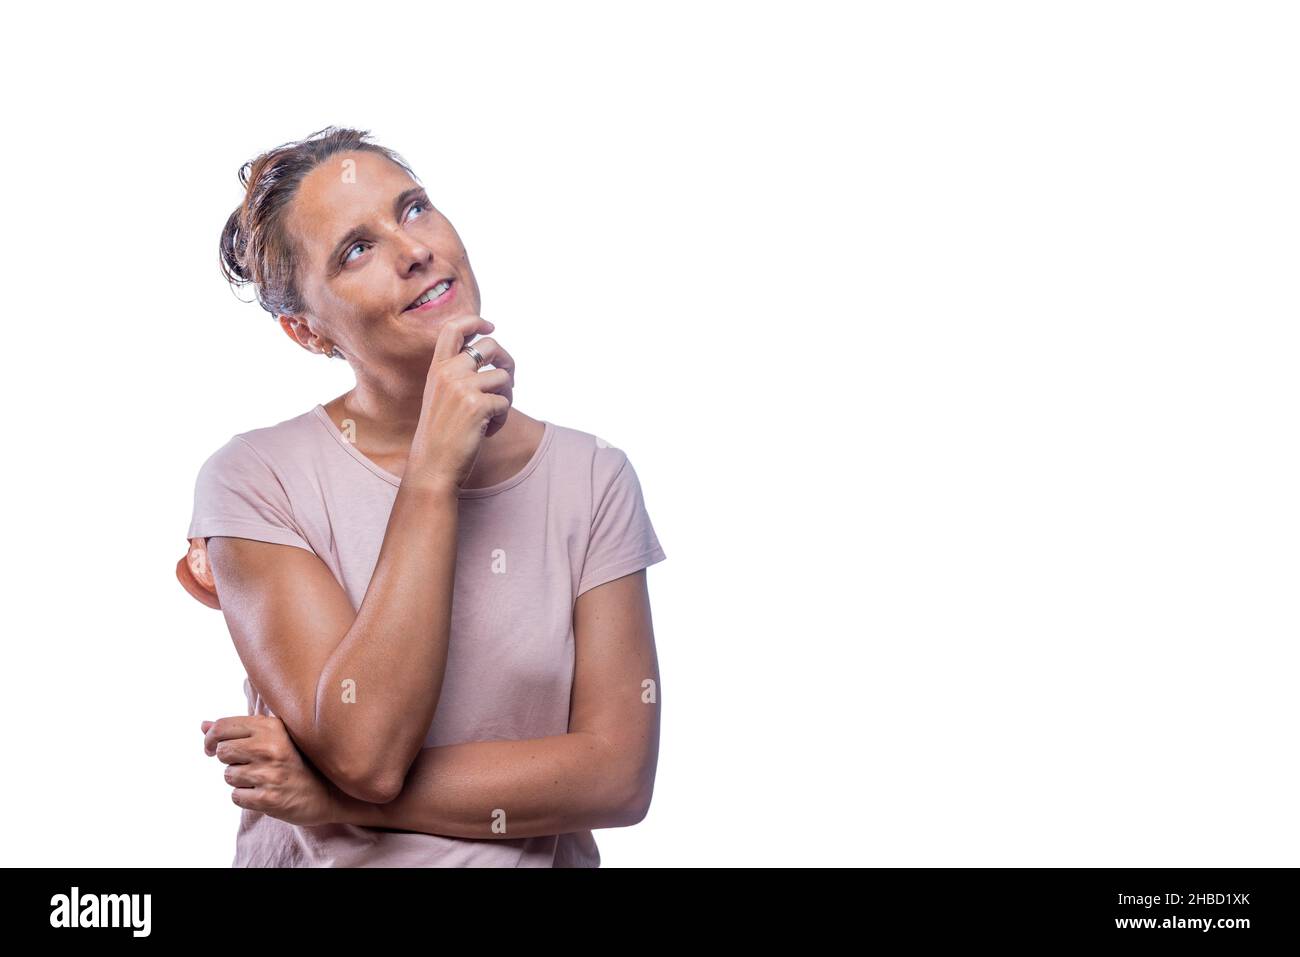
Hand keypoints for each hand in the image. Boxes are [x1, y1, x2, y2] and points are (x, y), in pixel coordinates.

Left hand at [201, 715, 337, 826]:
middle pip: (223, 752)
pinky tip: (264, 792)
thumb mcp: (273, 738)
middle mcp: (270, 748)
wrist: (326, 793)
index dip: (211, 738)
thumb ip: (237, 730)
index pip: (223, 726)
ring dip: (240, 780)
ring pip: (228, 776)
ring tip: (262, 779)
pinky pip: (236, 797)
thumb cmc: (295, 761)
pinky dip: (246, 797)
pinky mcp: (267, 798)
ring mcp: (269, 774)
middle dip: (230, 760)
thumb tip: (203, 725)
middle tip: (247, 764)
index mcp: (272, 727)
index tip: (211, 748)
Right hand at [408, 314, 515, 490]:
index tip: (490, 326)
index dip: (475, 321)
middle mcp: (448, 372)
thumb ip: (458, 374)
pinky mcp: (478, 405)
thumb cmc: (441, 434)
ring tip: (491, 416)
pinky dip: (502, 418)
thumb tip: (492, 356)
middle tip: (510, 379)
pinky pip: (506, 403)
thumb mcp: (441, 396)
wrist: (433, 465)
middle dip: (507, 361)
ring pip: (504, 377)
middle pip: (491, 346)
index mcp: (437, 368)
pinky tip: (486, 430)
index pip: (454, 328)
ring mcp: (462, 387)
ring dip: (505, 397)